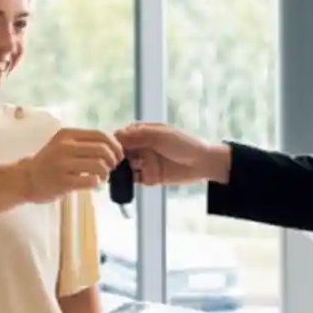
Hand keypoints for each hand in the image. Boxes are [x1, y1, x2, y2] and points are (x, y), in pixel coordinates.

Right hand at [20, 128, 122, 201]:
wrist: (27, 178)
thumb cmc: (50, 162)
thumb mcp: (63, 144)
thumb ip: (84, 142)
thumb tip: (114, 145)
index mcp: (67, 134)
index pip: (101, 134)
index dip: (115, 145)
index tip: (118, 154)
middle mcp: (65, 146)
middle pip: (103, 149)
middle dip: (113, 160)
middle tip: (112, 167)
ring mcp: (63, 164)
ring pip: (99, 165)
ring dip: (106, 172)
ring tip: (102, 176)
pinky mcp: (63, 181)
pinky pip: (91, 180)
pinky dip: (97, 182)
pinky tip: (93, 182)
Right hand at [113, 121, 228, 184]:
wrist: (203, 163)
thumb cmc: (184, 144)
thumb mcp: (161, 136)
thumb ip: (139, 136)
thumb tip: (117, 134)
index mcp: (143, 132)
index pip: (122, 135)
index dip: (115, 141)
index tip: (110, 147)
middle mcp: (141, 146)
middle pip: (121, 151)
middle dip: (115, 156)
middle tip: (109, 162)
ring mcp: (144, 161)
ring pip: (125, 165)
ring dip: (119, 168)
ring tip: (113, 172)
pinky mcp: (148, 176)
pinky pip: (133, 178)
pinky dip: (126, 180)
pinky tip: (122, 181)